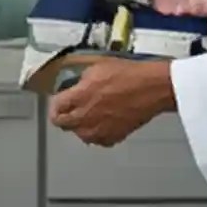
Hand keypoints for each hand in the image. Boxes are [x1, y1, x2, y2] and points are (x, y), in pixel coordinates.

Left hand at [49, 57, 174, 146]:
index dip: (56, 104)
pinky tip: (104, 123)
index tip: (60, 101)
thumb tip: (75, 85)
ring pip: (80, 134)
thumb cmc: (127, 75)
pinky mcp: (113, 137)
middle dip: (64, 116)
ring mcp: (98, 130)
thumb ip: (80, 79)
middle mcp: (85, 116)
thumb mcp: (97, 66)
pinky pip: (98, 140)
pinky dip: (99, 134)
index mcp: (78, 97)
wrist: (151, 88)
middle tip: (71, 110)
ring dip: (81, 126)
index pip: (55, 108)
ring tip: (89, 116)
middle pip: (62, 124)